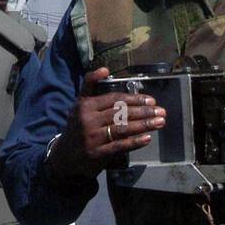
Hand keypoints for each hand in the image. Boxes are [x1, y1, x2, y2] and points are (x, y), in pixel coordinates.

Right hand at [47, 67, 164, 180]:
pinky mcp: (97, 153)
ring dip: (144, 125)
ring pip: (122, 128)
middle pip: (121, 113)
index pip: (114, 99)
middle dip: (144, 111)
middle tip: (161, 111)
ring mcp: (92, 137)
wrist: (63, 155)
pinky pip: (119, 146)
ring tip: (160, 122)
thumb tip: (105, 69)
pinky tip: (147, 138)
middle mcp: (88, 120)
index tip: (151, 100)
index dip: (134, 99)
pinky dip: (134, 142)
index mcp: (86, 105)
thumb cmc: (77, 126)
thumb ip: (90, 85)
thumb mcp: (80, 104)